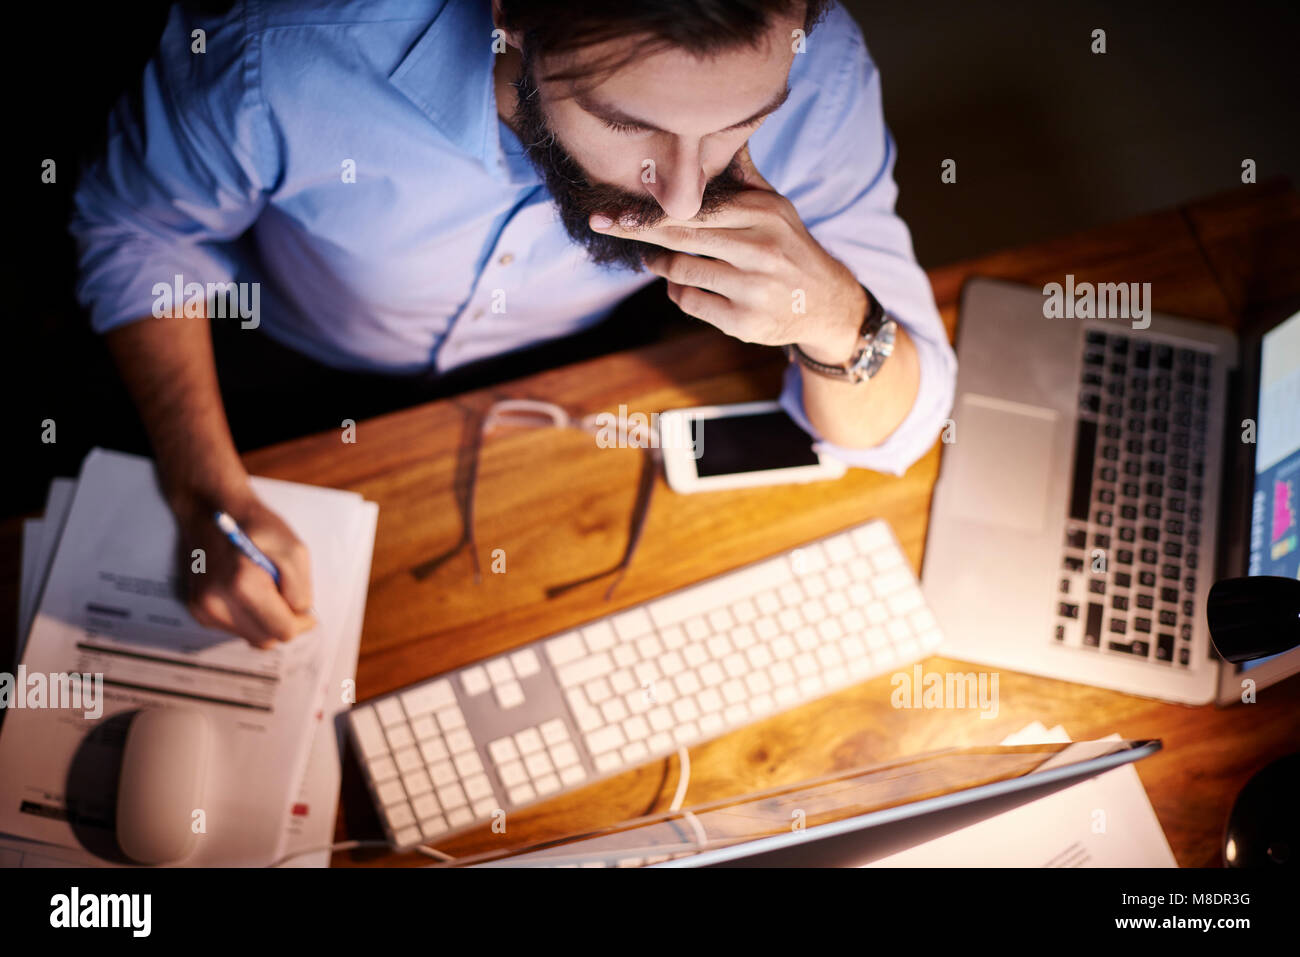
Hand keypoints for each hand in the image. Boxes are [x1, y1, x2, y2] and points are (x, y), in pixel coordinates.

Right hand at [173, 487, 315, 647]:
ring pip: (250, 636)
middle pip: (265, 639)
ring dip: (265, 621)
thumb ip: (301, 589)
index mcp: (243, 586)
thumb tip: (300, 616)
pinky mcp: (198, 609)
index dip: (300, 624)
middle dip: (283, 624)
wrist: (211, 510)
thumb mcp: (294, 549)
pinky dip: (248, 616)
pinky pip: (234, 627)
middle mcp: (217, 602)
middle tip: (289, 600)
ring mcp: (204, 608)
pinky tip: (249, 591)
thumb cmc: (255, 526)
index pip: (281, 631)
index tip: (307, 615)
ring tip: (266, 589)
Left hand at [591, 144, 866, 364]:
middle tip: (604, 224)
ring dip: (659, 264)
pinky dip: (678, 292)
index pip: (695, 207)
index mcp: (763, 213)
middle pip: (681, 236)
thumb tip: (719, 133)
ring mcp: (753, 288)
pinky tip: (682, 285)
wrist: (826, 303)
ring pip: (681, 271)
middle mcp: (760, 249)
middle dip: (636, 230)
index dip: (651, 209)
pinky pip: (690, 302)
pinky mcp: (744, 321)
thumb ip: (744, 177)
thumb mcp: (776, 207)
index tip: (615, 208)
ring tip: (653, 258)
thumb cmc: (789, 247)